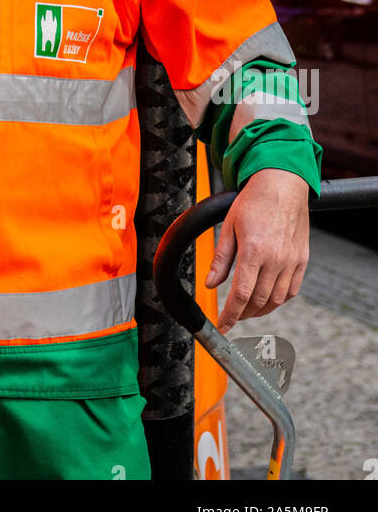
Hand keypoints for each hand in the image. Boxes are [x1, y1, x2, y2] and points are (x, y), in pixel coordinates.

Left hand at [205, 168, 309, 334]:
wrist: (282, 184)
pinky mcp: (302, 259)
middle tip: (233, 316)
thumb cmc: (253, 202)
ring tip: (248, 309)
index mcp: (254, 250)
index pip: (241, 295)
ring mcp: (291, 260)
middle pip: (259, 301)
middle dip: (243, 314)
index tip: (222, 326)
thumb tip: (209, 284)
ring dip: (261, 310)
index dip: (230, 315)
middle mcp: (275, 259)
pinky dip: (279, 300)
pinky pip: (292, 290)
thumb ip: (221, 259)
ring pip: (276, 300)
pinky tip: (269, 298)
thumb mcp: (229, 227)